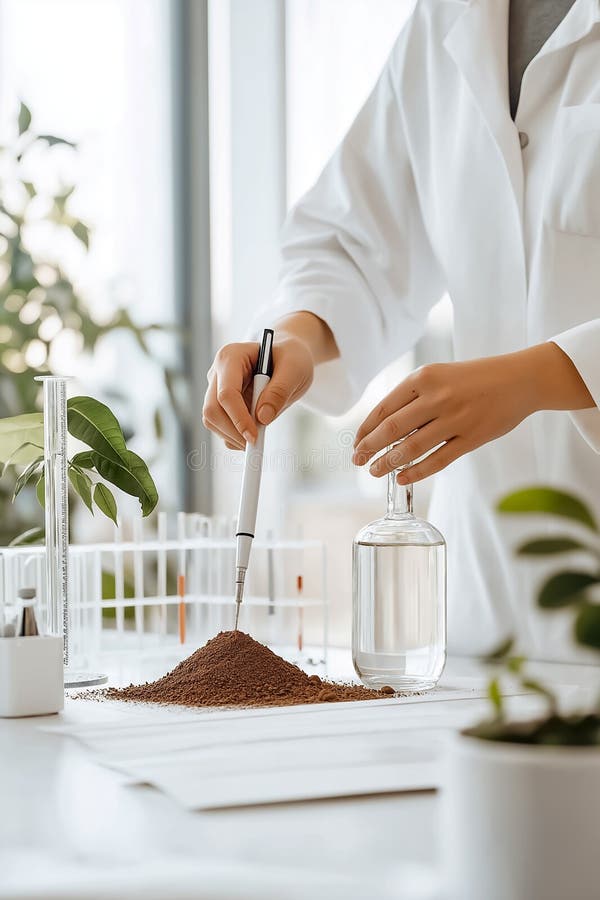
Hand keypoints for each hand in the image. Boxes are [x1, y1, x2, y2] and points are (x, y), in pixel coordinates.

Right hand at [203, 334, 314, 449]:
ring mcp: (216, 388)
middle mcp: (218, 372)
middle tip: (256, 444)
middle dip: (232, 431)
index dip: (239, 418)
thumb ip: (279, 391)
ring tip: (258, 438)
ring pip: (212, 420)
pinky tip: (252, 432)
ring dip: (232, 436)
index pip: (227, 393)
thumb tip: (262, 418)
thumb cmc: (290, 358)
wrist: (287, 358)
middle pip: (212, 409)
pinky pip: (219, 426)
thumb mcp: (294, 369)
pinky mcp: (220, 403)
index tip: (254, 437)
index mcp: (232, 357)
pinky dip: (233, 436)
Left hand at [351, 345, 577, 483]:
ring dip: (388, 462)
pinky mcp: (472, 438)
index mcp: (424, 377)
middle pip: (392, 429)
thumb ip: (413, 396)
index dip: (365, 429)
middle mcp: (437, 397)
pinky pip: (438, 460)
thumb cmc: (475, 378)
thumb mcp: (439, 375)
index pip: (384, 408)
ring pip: (411, 447)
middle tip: (358, 460)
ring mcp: (455, 418)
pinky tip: (403, 478)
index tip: (356, 443)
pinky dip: (417, 472)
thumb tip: (382, 426)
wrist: (520, 379)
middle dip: (369, 447)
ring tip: (375, 472)